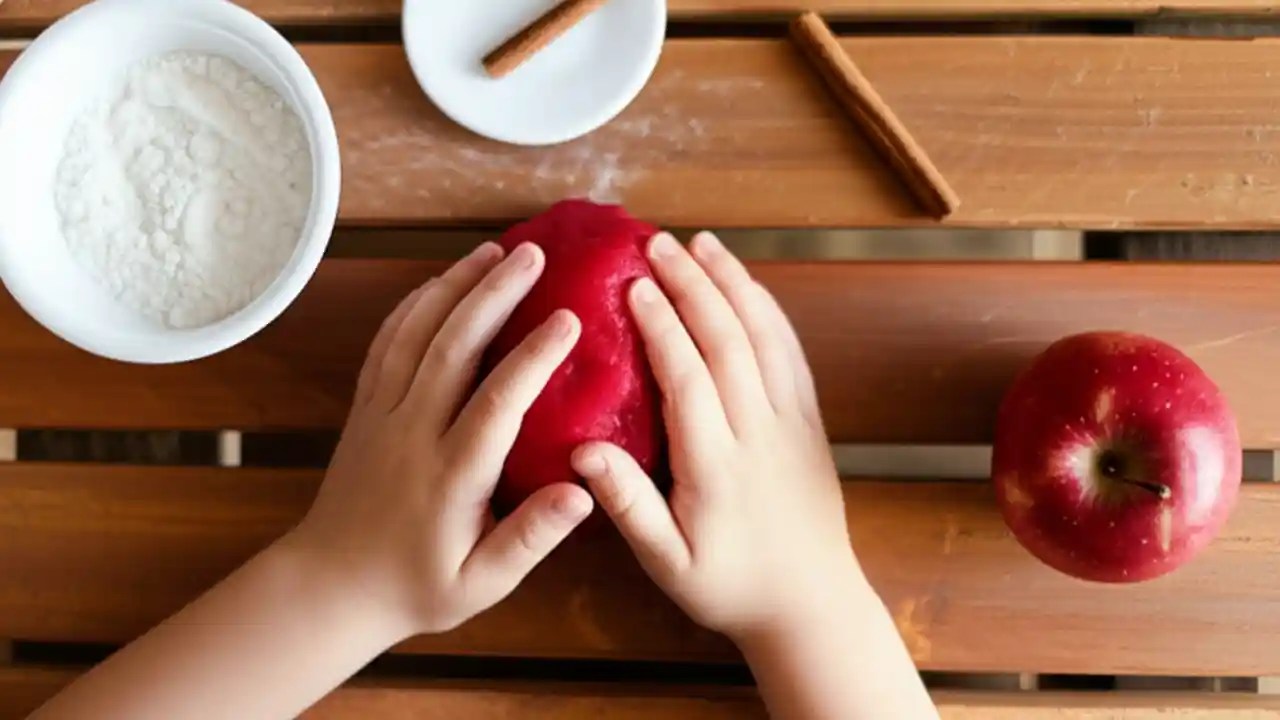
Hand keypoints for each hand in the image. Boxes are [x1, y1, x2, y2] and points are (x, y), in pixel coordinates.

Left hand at [286, 241, 593, 638]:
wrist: (331, 587)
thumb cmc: (417, 588)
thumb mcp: (482, 583)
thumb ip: (531, 537)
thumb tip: (583, 491)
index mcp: (450, 476)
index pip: (497, 403)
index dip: (534, 357)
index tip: (569, 319)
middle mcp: (412, 434)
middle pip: (452, 348)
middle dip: (494, 293)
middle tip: (533, 254)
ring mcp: (382, 415)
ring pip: (416, 334)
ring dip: (454, 286)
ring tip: (492, 250)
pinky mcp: (365, 409)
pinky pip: (386, 344)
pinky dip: (412, 306)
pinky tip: (439, 282)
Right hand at [571, 231, 864, 643]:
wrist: (811, 603)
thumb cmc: (729, 586)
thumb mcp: (668, 563)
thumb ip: (629, 506)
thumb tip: (582, 454)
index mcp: (716, 467)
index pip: (688, 379)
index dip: (661, 327)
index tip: (634, 286)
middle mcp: (758, 434)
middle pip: (727, 342)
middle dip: (692, 285)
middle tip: (658, 244)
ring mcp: (791, 423)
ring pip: (764, 337)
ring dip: (733, 284)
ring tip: (702, 244)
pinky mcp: (810, 422)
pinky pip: (791, 354)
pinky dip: (769, 312)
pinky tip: (748, 285)